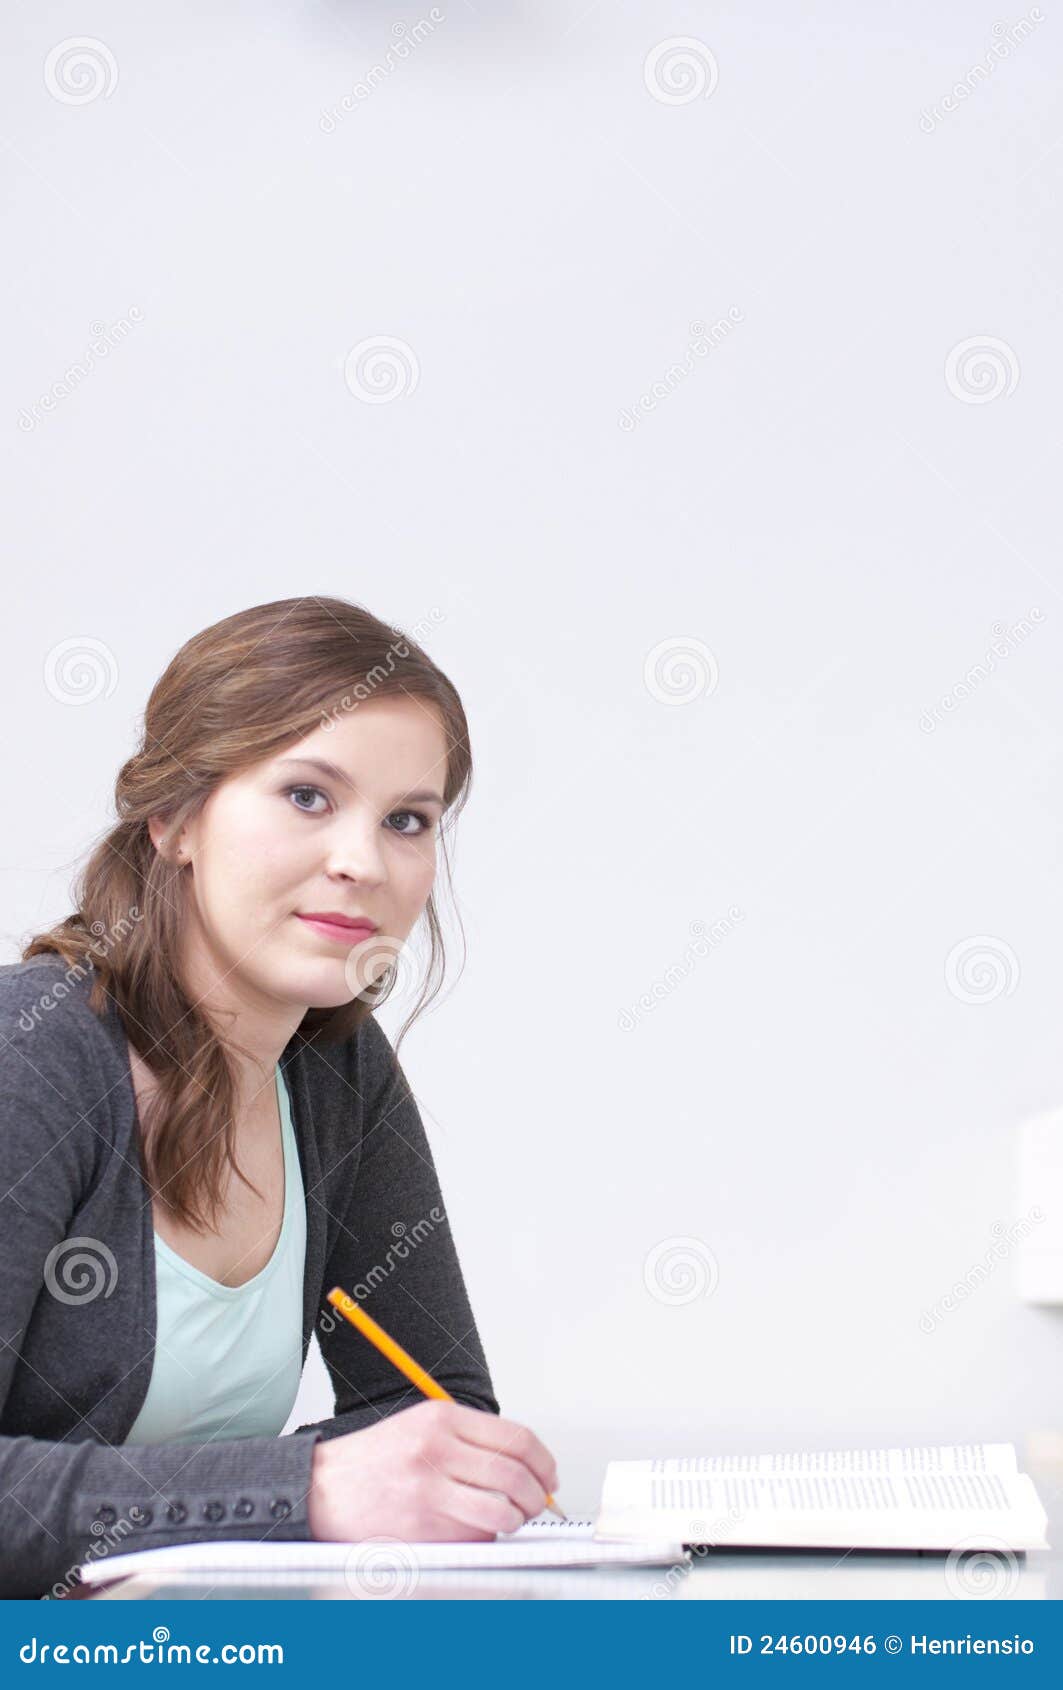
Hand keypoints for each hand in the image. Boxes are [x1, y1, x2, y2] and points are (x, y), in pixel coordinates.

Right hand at [307, 1399, 559, 1542]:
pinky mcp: (420, 1527)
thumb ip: (470, 1440)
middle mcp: (438, 1450)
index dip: (544, 1462)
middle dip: (537, 1496)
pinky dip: (483, 1538)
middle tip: (537, 1503)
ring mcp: (429, 1490)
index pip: (517, 1439)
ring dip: (515, 1520)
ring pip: (501, 1511)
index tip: (549, 1476)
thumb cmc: (374, 1461)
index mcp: (442, 1419)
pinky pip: (473, 1536)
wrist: (321, 1488)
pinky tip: (472, 1530)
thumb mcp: (421, 1427)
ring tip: (510, 1520)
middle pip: (515, 1476)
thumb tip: (523, 1465)